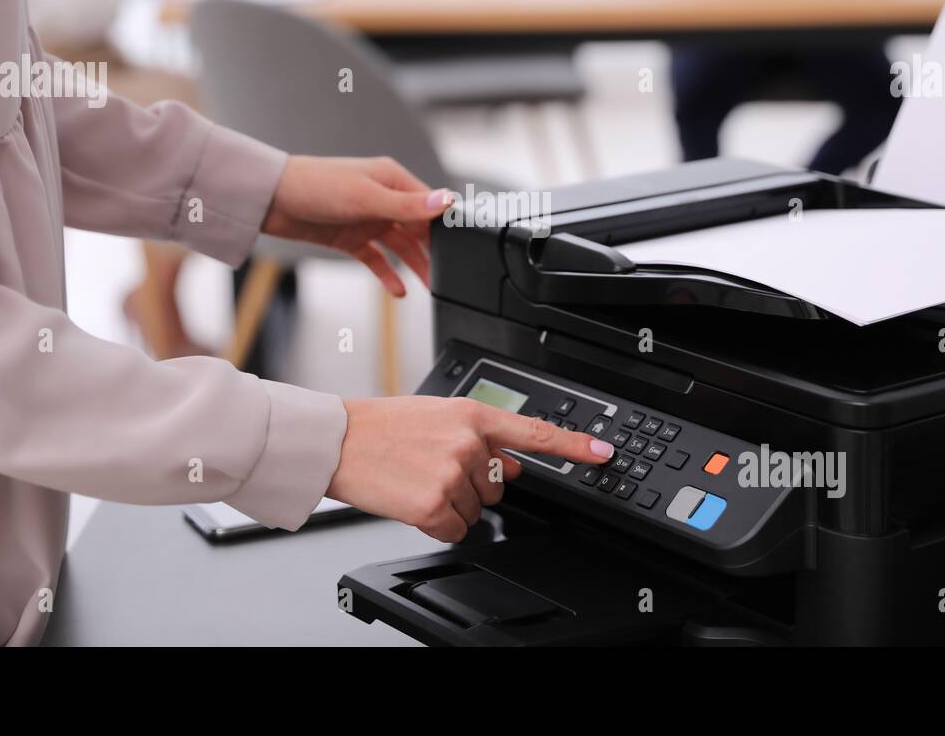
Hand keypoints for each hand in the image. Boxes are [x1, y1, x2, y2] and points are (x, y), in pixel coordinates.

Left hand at [263, 155, 453, 295]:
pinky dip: (387, 274)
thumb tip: (447, 201)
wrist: (269, 200)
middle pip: (417, 228)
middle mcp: (383, 197)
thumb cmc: (314, 185)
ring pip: (400, 246)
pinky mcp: (350, 238)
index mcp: (392, 179)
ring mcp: (367, 219)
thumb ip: (407, 205)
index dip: (445, 226)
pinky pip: (377, 258)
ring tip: (430, 288)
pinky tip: (398, 291)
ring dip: (414, 265)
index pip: (429, 204)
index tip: (462, 249)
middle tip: (449, 276)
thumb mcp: (365, 197)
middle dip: (433, 250)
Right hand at [328, 396, 614, 541]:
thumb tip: (514, 463)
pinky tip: (413, 500)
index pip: (534, 433)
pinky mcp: (436, 506)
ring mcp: (453, 475)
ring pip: (477, 510)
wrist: (340, 441)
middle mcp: (468, 443)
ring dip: (452, 504)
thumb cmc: (383, 428)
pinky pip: (455, 529)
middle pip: (499, 485)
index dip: (575, 446)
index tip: (605, 454)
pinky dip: (436, 523)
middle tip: (434, 466)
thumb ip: (479, 437)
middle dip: (473, 483)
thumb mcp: (437, 417)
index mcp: (472, 415)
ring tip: (417, 478)